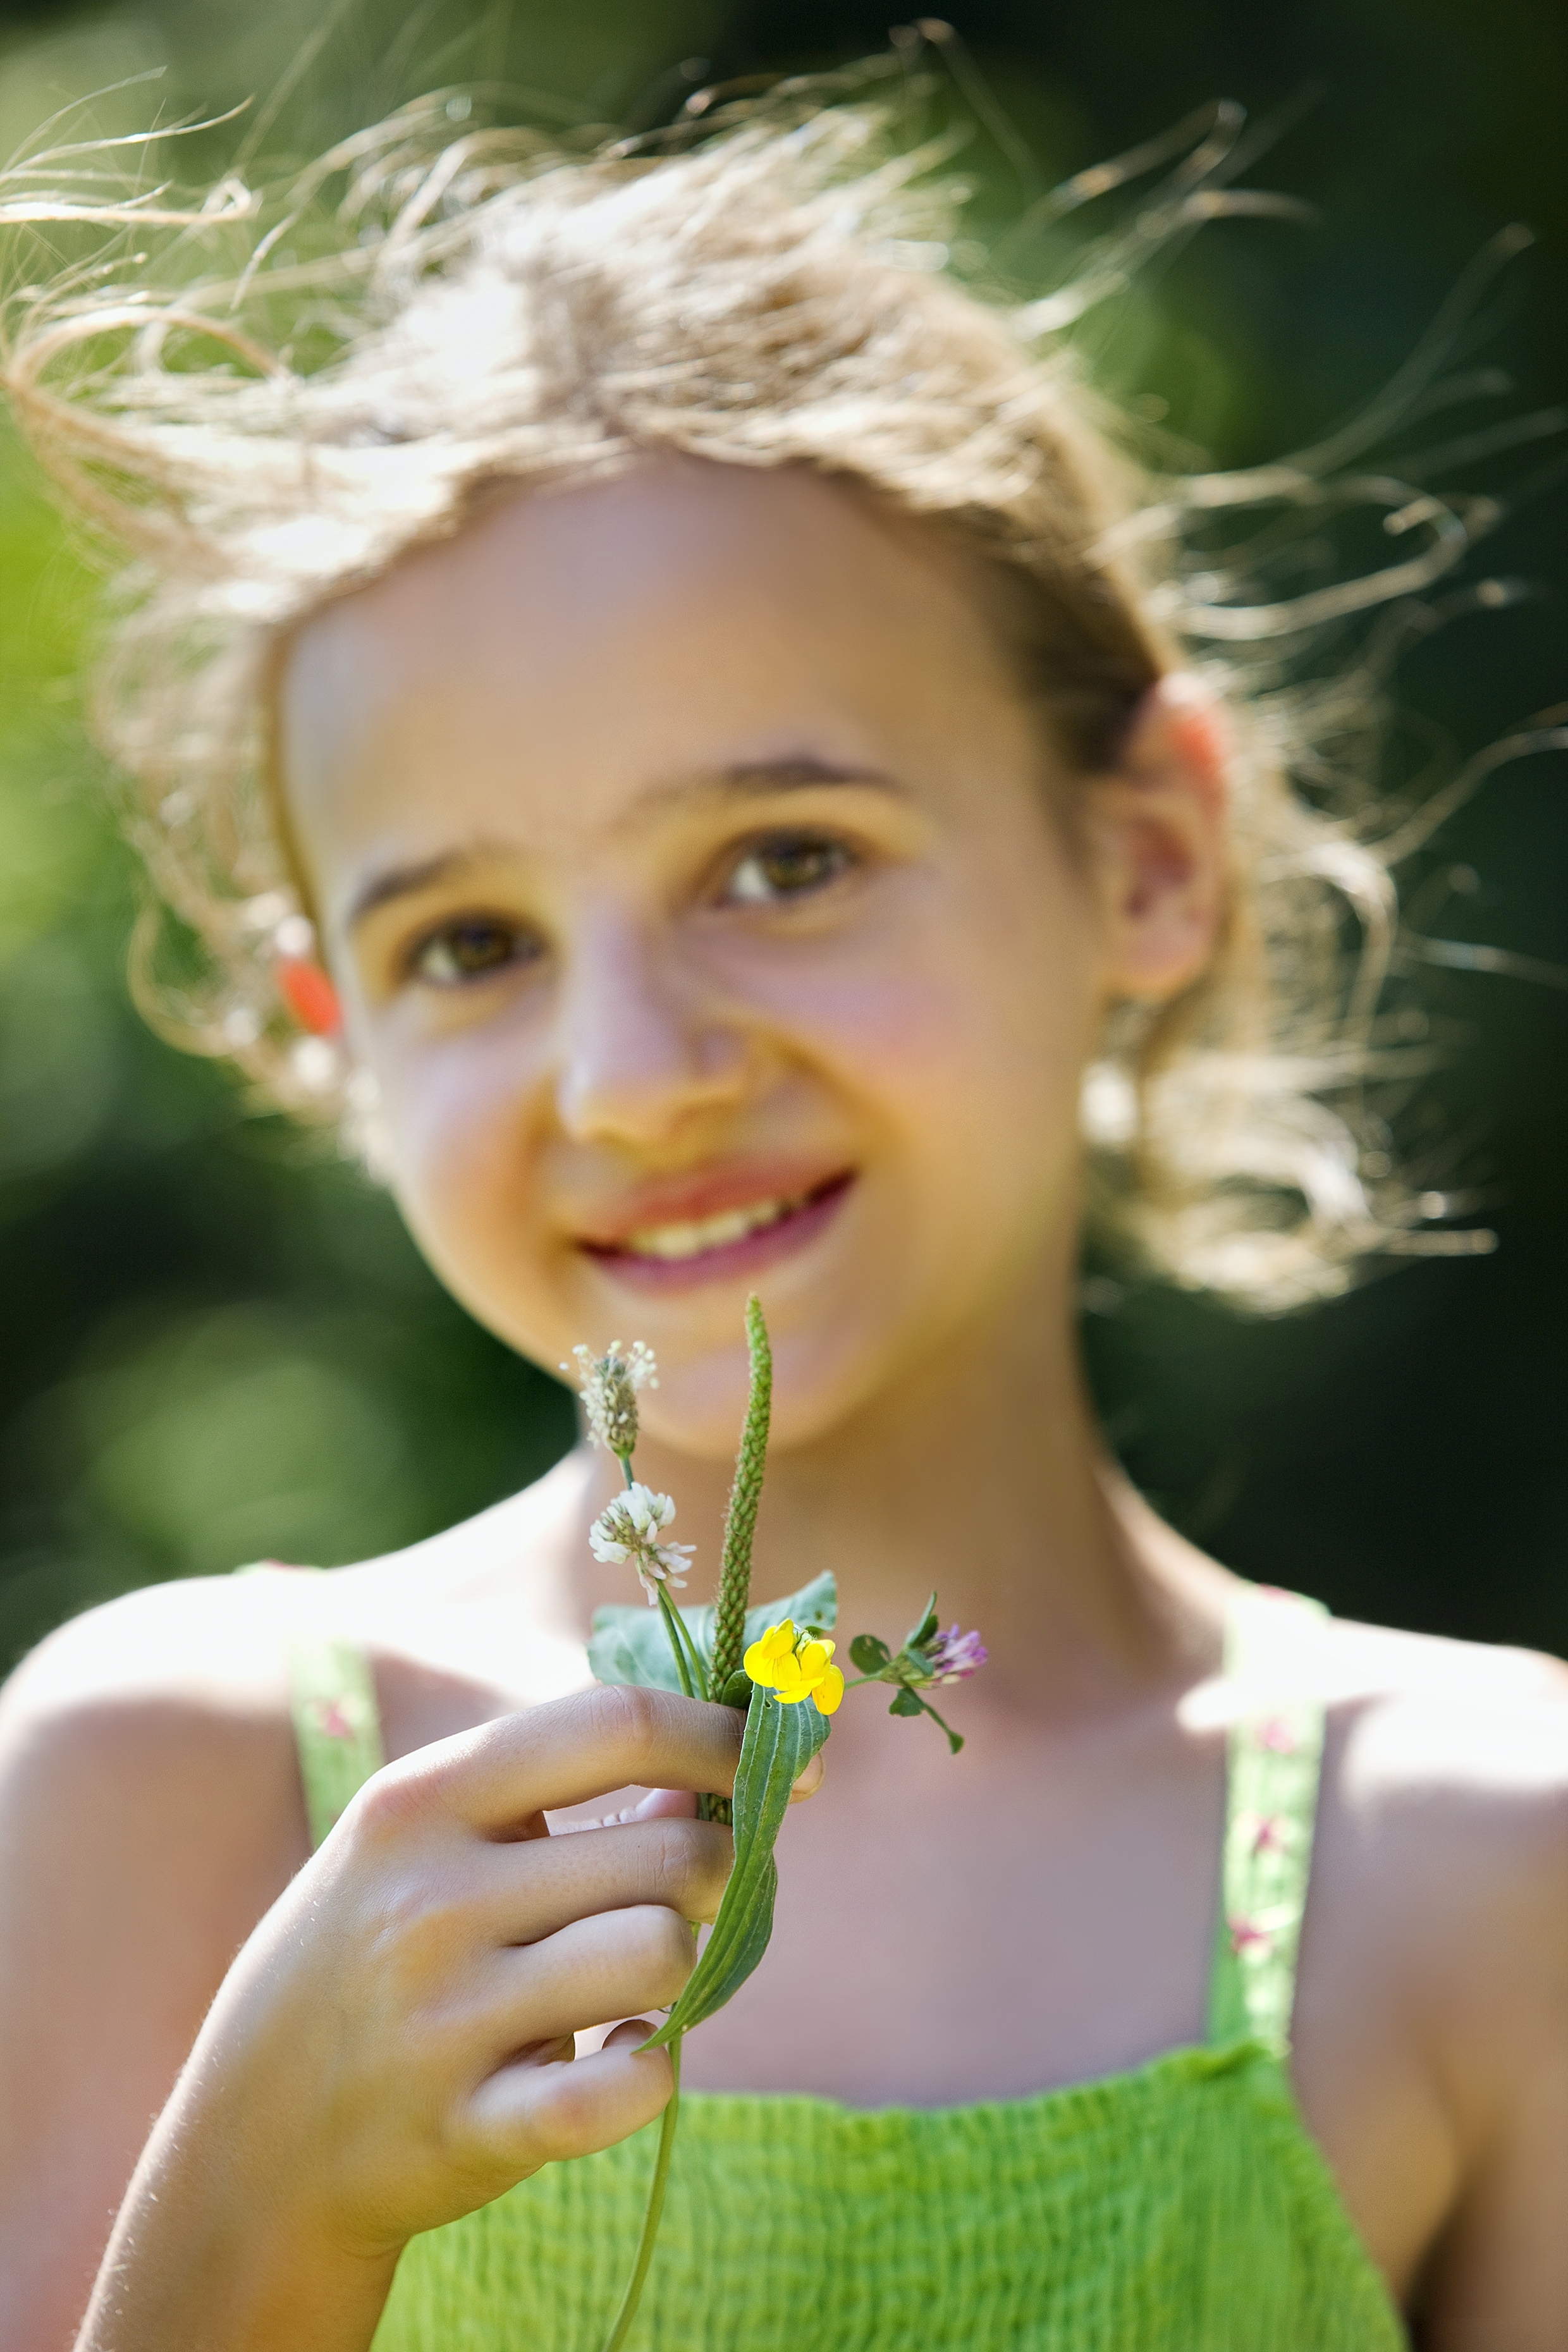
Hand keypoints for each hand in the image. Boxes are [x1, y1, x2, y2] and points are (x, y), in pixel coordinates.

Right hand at [78, 1685, 791, 2349]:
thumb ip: (565, 1786)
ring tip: (643, 1978)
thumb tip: (732, 1754)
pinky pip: (629, 2089)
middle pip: (670, 1850)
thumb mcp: (434, 1841)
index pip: (617, 1721)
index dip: (723, 1736)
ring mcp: (444, 2017)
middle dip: (724, 1867)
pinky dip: (653, 2072)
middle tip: (705, 1891)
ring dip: (688, 1967)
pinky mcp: (468, 2127)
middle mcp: (430, 1898)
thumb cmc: (376, 1949)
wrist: (253, 2135)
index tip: (778, 1762)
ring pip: (665, 1954)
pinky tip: (625, 2060)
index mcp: (424, 1798)